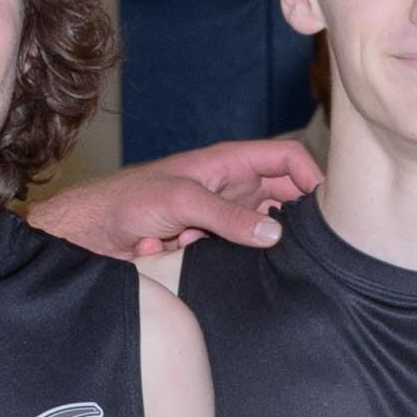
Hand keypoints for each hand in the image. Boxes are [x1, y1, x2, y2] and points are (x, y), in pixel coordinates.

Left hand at [26, 136, 319, 260]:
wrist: (89, 233)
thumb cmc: (126, 201)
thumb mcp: (181, 203)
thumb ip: (227, 217)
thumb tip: (274, 232)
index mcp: (230, 162)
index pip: (289, 158)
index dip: (313, 177)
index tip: (327, 211)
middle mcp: (231, 187)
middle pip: (282, 198)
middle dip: (282, 222)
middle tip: (284, 245)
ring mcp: (222, 216)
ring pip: (258, 232)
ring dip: (239, 245)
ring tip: (201, 243)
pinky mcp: (209, 243)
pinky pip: (232, 254)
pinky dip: (213, 258)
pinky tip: (180, 252)